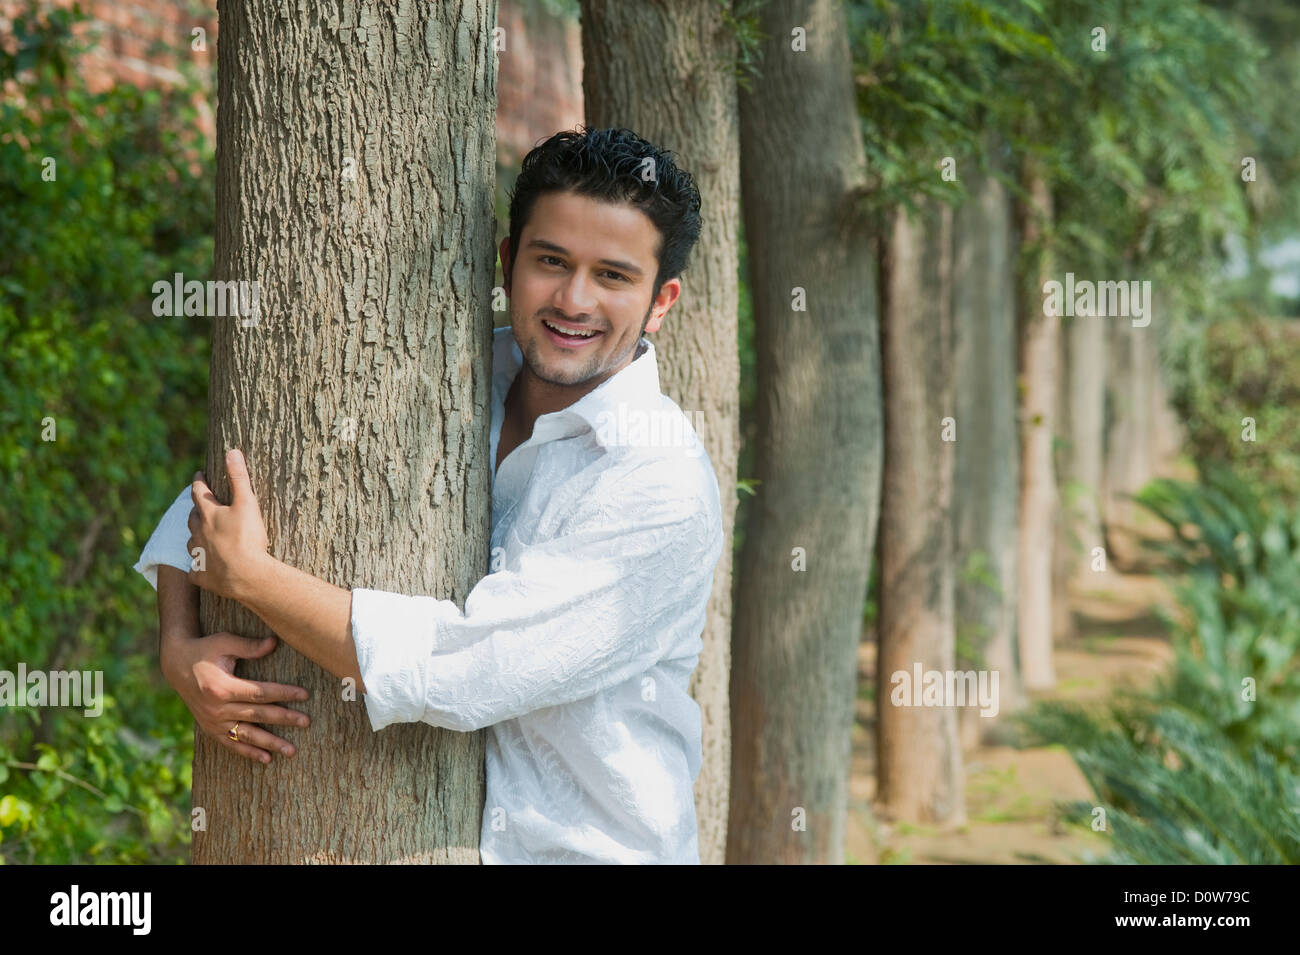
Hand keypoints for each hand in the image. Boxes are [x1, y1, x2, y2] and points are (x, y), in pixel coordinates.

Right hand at [160, 630, 309, 764]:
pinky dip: (249, 752)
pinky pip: (232, 743)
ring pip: (247, 735)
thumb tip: (274, 643)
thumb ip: (249, 646)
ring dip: (270, 743)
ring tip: (292, 751)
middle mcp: (217, 708)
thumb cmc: (205, 650)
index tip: (304, 694)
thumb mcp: (224, 642)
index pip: (260, 693)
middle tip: (306, 722)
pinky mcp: (210, 728)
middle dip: (284, 719)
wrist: (176, 665)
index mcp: (222, 687)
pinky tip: (267, 759)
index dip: (284, 694)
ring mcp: (213, 721)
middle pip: (258, 715)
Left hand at [187, 448, 269, 600]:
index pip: (199, 492)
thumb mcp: (247, 503)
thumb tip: (232, 452)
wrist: (246, 575)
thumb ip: (239, 478)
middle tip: (201, 506)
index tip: (199, 474)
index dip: (199, 481)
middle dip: (196, 510)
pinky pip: (196, 570)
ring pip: (192, 542)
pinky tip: (203, 567)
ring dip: (196, 537)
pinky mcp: (202, 576)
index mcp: (208, 514)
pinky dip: (198, 566)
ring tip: (202, 535)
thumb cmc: (248, 538)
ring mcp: (199, 555)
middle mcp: (199, 533)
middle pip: (192, 518)